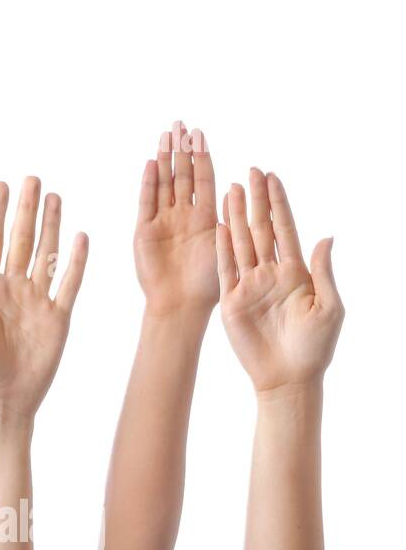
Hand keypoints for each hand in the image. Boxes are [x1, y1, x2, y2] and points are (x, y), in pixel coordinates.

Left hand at [0, 178, 87, 417]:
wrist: (3, 399)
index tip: (1, 186)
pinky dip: (76, 260)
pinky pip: (69, 282)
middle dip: (26, 210)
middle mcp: (12, 287)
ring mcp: (36, 299)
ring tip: (55, 197)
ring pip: (45, 253)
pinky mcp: (58, 316)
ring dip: (51, 226)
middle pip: (21, 239)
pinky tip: (81, 236)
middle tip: (32, 179)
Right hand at [135, 124, 218, 316]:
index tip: (201, 134)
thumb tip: (244, 190)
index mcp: (206, 219)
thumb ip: (235, 219)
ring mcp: (163, 223)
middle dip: (181, 150)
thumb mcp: (234, 250)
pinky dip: (149, 183)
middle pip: (182, 176)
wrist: (180, 307)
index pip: (205, 180)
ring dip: (165, 160)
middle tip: (180, 124)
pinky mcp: (144, 232)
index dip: (202, 157)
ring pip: (164, 184)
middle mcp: (183, 217)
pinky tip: (152, 163)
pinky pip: (146, 202)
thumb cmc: (209, 289)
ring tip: (165, 135)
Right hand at [216, 170, 342, 393]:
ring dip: (237, 216)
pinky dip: (222, 245)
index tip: (273, 178)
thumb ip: (324, 272)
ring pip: (241, 242)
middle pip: (262, 229)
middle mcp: (271, 273)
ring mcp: (250, 285)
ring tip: (231, 188)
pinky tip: (220, 225)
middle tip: (251, 172)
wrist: (288, 377)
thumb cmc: (315, 347)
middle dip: (257, 200)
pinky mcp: (232, 300)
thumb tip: (326, 237)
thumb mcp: (329, 307)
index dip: (279, 203)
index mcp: (297, 273)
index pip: (286, 230)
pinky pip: (225, 267)